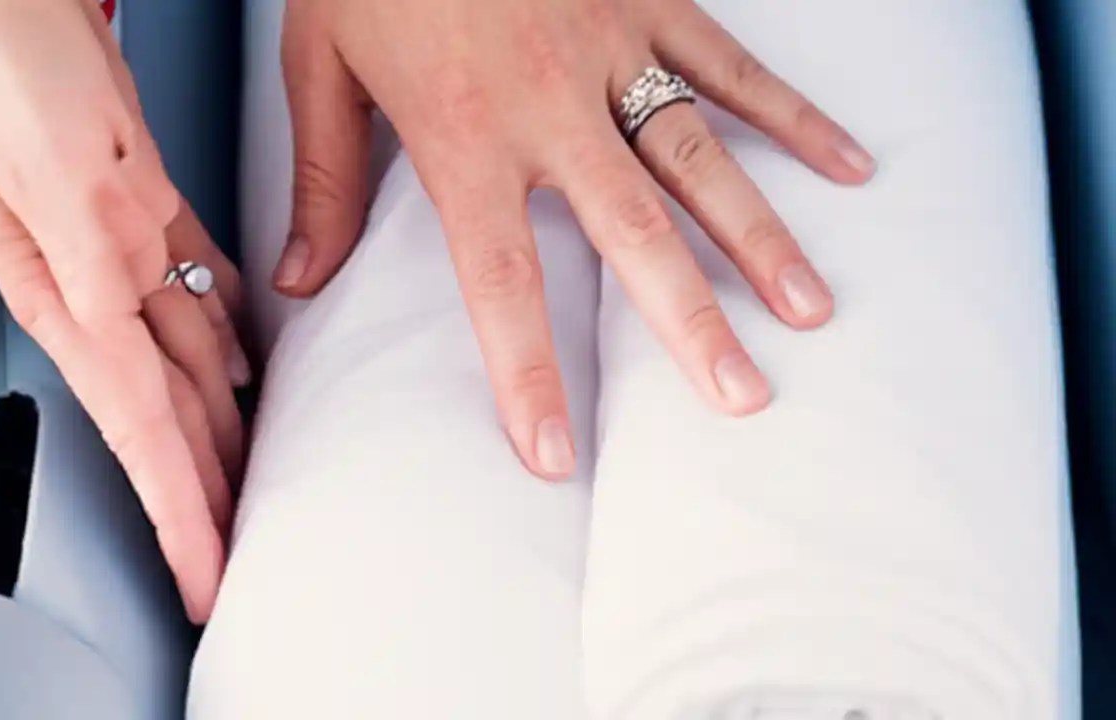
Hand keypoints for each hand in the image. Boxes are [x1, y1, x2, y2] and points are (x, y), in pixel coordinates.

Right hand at [0, 0, 250, 621]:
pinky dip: (218, 331)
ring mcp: (116, 237)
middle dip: (202, 492)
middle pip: (168, 412)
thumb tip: (117, 333)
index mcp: (72, 286)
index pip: (143, 428)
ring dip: (216, 423)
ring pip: (183, 356)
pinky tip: (232, 353)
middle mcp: (95, 275)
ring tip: (246, 477)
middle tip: (231, 551)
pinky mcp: (136, 193)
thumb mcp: (54, 168)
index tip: (203, 572)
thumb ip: (91, 257)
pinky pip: (191, 283)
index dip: (179, 508)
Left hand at [276, 0, 873, 478]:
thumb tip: (302, 281)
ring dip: (761, 239)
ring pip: (702, 159)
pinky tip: (852, 165)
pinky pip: (734, 66)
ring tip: (810, 310)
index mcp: (462, 136)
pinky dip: (795, 116)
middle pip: (634, 234)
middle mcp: (550, 108)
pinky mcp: (651, 2)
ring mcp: (612, 51)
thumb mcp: (320, 64)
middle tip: (742, 398)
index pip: (501, 280)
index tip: (553, 455)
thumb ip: (324, 178)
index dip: (527, 372)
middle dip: (690, 322)